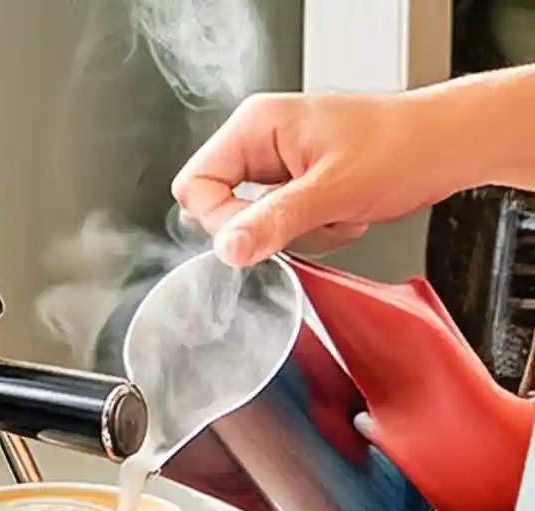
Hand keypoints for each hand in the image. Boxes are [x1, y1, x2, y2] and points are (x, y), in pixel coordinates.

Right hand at [171, 89, 476, 266]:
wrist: (450, 146)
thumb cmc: (404, 147)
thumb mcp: (334, 190)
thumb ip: (275, 220)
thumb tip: (227, 248)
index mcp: (256, 125)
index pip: (196, 183)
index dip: (220, 219)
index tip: (257, 235)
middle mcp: (260, 141)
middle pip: (220, 205)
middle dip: (266, 227)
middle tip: (308, 219)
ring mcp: (277, 163)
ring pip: (253, 221)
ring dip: (296, 232)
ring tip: (336, 213)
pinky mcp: (296, 184)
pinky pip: (280, 224)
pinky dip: (312, 232)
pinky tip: (341, 216)